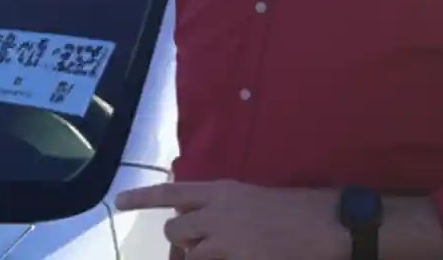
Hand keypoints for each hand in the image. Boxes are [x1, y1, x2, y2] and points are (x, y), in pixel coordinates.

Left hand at [114, 180, 346, 259]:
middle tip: (209, 246)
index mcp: (220, 190)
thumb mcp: (251, 199)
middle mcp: (216, 210)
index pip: (170, 191)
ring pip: (190, 253)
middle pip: (176, 230)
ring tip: (233, 250)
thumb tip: (198, 220)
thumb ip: (222, 207)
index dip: (141, 197)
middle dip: (185, 242)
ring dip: (202, 255)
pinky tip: (240, 255)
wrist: (325, 223)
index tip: (118, 201)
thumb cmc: (295, 210)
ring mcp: (225, 236)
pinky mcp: (236, 256)